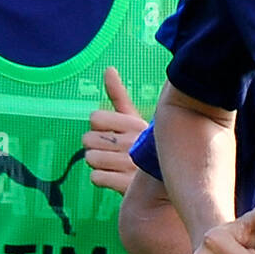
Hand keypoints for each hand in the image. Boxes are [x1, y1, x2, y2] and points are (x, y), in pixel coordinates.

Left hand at [83, 66, 148, 193]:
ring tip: (116, 165)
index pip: (95, 117)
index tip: (114, 134)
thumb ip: (119, 95)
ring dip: (99, 164)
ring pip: (90, 158)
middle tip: (114, 152)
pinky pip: (95, 177)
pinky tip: (117, 178)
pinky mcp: (126, 185)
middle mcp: (134, 141)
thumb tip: (108, 68)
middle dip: (96, 147)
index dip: (99, 127)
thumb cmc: (146, 148)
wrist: (167, 184)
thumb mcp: (136, 121)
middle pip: (87, 139)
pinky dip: (102, 180)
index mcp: (135, 123)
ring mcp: (131, 164)